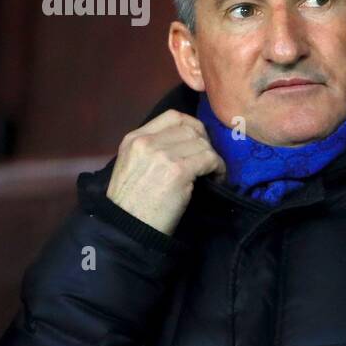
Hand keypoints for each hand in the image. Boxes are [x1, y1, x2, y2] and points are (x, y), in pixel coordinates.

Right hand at [105, 110, 225, 234]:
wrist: (127, 229)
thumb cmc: (131, 204)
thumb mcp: (132, 166)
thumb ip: (152, 149)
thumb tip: (185, 142)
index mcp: (133, 139)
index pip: (173, 116)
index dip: (193, 126)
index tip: (199, 142)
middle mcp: (146, 142)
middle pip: (191, 128)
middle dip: (205, 143)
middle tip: (208, 160)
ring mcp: (162, 155)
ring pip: (202, 143)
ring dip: (212, 157)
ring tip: (212, 172)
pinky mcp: (177, 171)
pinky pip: (209, 159)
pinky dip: (218, 169)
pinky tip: (216, 179)